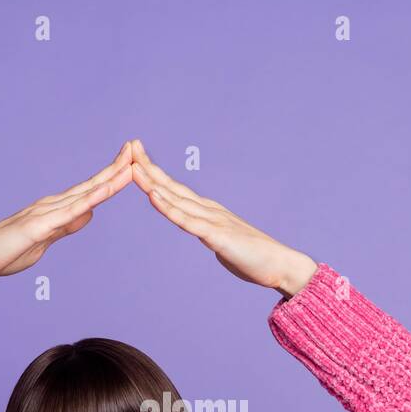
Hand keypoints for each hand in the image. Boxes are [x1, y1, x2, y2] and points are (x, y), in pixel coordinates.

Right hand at [0, 141, 134, 298]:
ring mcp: (46, 212)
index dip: (111, 178)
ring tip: (130, 163)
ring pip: (85, 193)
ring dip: (108, 179)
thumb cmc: (5, 251)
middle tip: (137, 148)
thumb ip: (67, 225)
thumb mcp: (46, 239)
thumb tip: (88, 214)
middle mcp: (53, 204)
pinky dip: (87, 201)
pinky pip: (68, 213)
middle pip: (92, 185)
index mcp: (56, 209)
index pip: (91, 191)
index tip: (132, 164)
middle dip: (116, 168)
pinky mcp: (38, 226)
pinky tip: (103, 193)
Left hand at [128, 139, 317, 297]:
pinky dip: (168, 208)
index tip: (137, 159)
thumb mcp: (224, 244)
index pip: (176, 191)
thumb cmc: (255, 257)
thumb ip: (212, 235)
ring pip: (176, 199)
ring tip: (133, 167)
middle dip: (149, 168)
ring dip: (153, 183)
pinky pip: (187, 221)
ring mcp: (212, 221)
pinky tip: (153, 196)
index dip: (156, 175)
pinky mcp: (216, 236)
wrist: (281, 265)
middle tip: (130, 147)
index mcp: (208, 212)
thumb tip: (206, 234)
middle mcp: (208, 210)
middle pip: (172, 187)